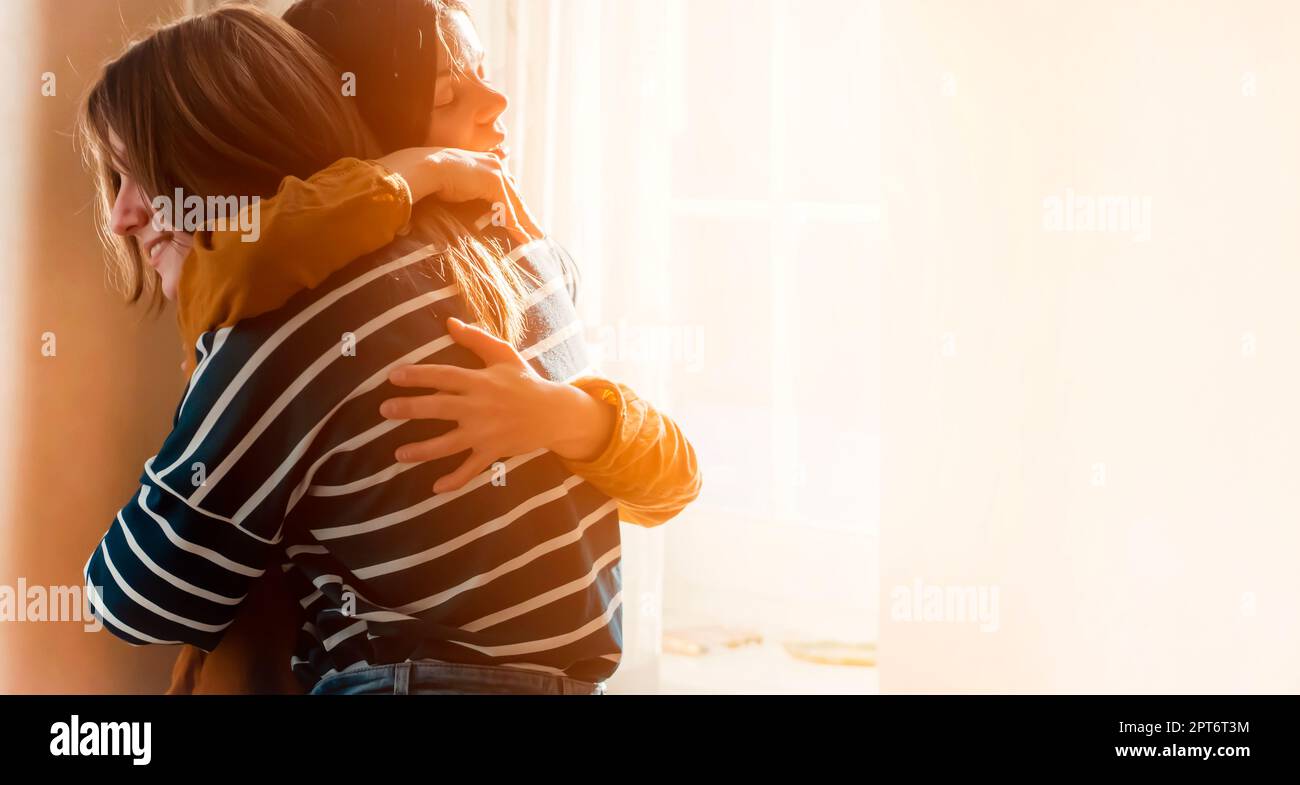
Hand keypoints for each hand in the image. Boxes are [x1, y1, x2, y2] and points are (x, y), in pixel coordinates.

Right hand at [374, 147, 542, 244]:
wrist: (424, 168)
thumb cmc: (431, 178)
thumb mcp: (454, 184)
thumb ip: (465, 190)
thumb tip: (460, 202)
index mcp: (486, 163)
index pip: (506, 187)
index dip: (515, 205)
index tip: (523, 219)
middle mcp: (494, 164)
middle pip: (516, 195)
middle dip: (526, 215)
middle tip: (538, 232)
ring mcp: (496, 172)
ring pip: (516, 204)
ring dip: (527, 223)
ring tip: (536, 238)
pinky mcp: (494, 182)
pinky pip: (508, 209)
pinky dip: (516, 225)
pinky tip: (524, 238)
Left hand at [380, 318, 615, 492]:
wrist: (554, 413)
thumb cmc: (526, 381)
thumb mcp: (504, 355)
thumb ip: (477, 338)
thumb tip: (449, 322)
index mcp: (480, 381)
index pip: (443, 376)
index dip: (418, 375)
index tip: (393, 376)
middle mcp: (479, 407)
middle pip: (438, 407)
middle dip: (410, 409)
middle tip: (384, 411)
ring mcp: (485, 432)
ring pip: (448, 443)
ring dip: (422, 450)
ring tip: (398, 454)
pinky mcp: (493, 451)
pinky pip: (471, 468)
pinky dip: (455, 480)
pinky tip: (436, 488)